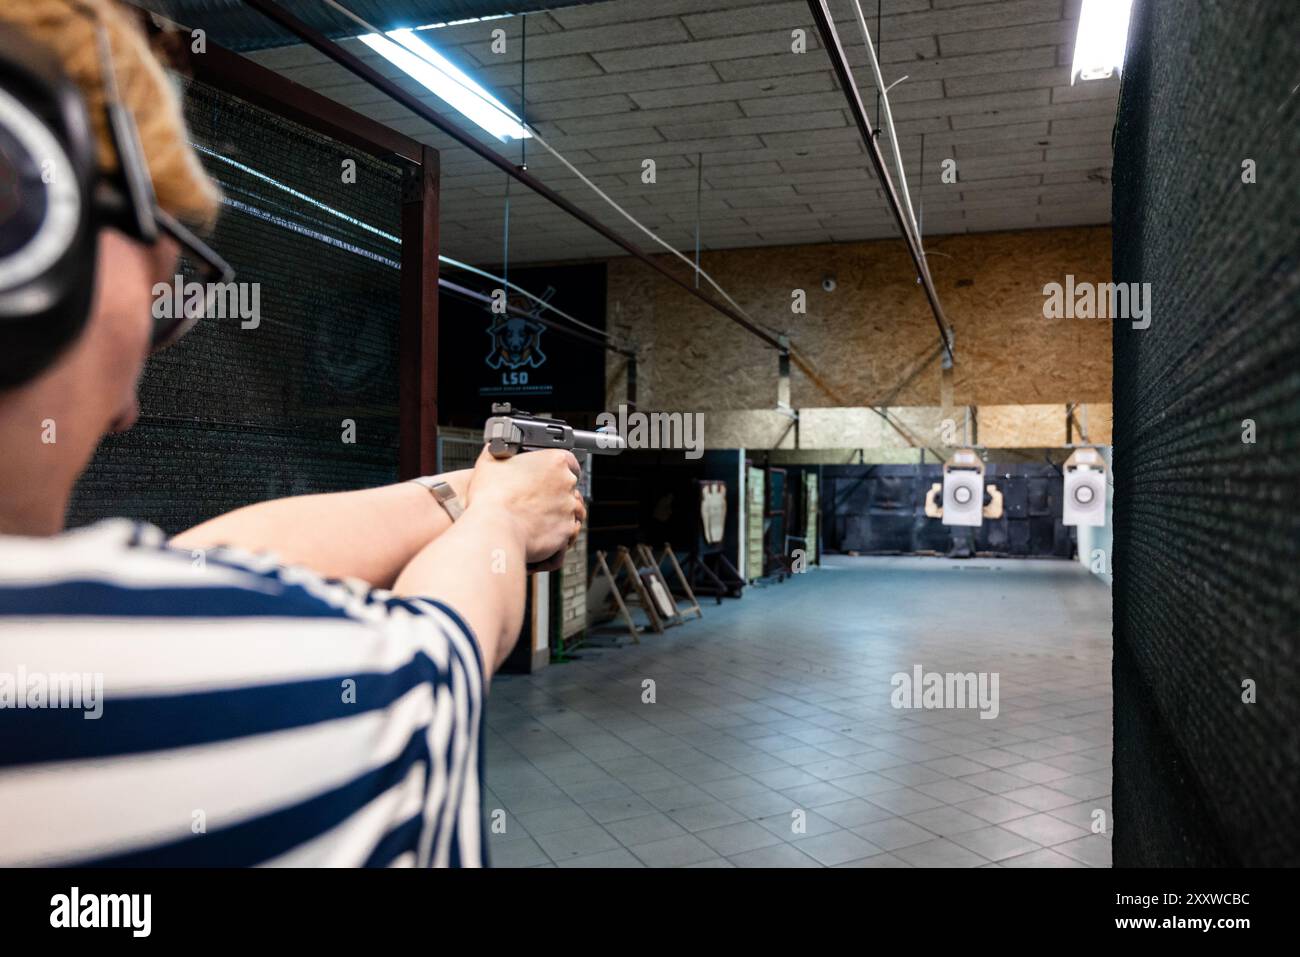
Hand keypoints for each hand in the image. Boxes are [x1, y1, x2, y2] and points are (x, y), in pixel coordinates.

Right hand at [465, 445, 586, 565]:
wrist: (495, 530)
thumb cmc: (492, 498)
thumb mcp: (489, 462)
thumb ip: (497, 451)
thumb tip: (495, 448)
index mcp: (554, 461)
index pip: (569, 460)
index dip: (559, 468)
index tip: (552, 473)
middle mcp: (566, 482)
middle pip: (571, 484)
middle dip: (558, 491)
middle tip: (540, 497)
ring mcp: (568, 507)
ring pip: (572, 508)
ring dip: (561, 511)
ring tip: (542, 516)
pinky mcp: (566, 530)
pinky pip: (569, 530)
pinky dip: (559, 531)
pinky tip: (545, 531)